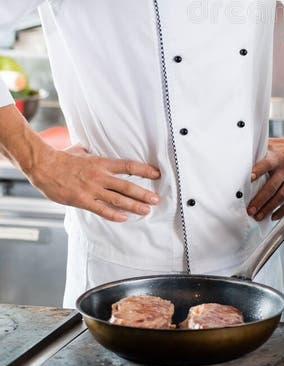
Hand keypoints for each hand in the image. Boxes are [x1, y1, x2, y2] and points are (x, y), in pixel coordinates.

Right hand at [27, 142, 160, 222]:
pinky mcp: (82, 200)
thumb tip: (91, 147)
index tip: (157, 173)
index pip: (128, 166)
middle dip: (143, 193)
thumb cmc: (62, 157)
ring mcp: (92, 189)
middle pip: (127, 186)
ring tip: (146, 210)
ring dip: (133, 205)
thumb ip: (91, 152)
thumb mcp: (81, 150)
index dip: (144, 170)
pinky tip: (124, 218)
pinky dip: (114, 214)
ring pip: (117, 199)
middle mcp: (100, 176)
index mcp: (102, 162)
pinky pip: (101, 209)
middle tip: (156, 199)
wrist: (44, 166)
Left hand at [248, 135, 283, 220]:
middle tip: (250, 210)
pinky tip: (272, 216)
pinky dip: (282, 210)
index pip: (266, 164)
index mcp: (276, 158)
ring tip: (258, 216)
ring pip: (281, 196)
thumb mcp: (267, 147)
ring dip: (269, 208)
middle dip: (260, 199)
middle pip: (272, 186)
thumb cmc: (277, 150)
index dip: (258, 171)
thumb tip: (236, 160)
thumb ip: (256, 154)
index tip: (249, 179)